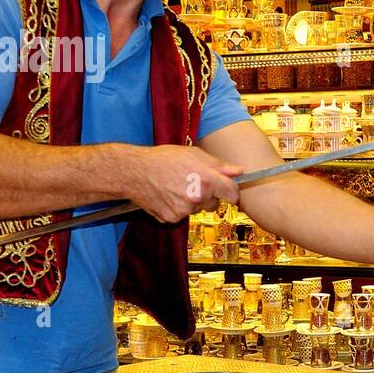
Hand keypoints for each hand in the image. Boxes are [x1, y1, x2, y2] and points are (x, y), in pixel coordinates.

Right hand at [127, 145, 241, 222]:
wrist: (134, 171)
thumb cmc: (164, 159)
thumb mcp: (194, 154)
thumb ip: (219, 165)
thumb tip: (239, 171)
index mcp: (207, 179)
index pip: (233, 193)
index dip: (232, 192)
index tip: (228, 192)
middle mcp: (197, 196)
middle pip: (215, 204)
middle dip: (208, 196)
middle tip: (192, 182)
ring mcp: (184, 209)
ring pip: (197, 209)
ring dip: (192, 201)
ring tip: (176, 186)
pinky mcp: (172, 218)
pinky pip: (182, 215)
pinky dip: (177, 208)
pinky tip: (168, 195)